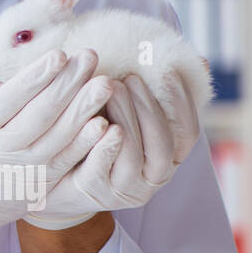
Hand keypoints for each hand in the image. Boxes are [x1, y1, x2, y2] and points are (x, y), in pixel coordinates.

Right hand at [0, 48, 115, 246]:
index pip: (9, 101)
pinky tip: (105, 124)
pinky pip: (67, 163)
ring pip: (58, 138)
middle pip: (40, 116)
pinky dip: (86, 145)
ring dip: (84, 111)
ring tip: (105, 84)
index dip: (35, 78)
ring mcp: (23, 172)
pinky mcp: (41, 186)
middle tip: (91, 57)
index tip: (59, 54)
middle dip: (68, 85)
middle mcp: (1, 153)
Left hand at [23, 68, 201, 228]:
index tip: (167, 70)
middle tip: (129, 77)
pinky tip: (97, 120)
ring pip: (133, 153)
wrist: (55, 174)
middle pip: (163, 142)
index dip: (182, 102)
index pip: (188, 132)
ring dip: (125, 118)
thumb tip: (197, 60)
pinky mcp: (97, 192)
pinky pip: (102, 168)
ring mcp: (127, 188)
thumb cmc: (95, 132)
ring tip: (110, 87)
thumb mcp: (121, 109)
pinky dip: (103, 144)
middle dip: (147, 106)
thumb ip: (146, 90)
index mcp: (168, 155)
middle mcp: (155, 175)